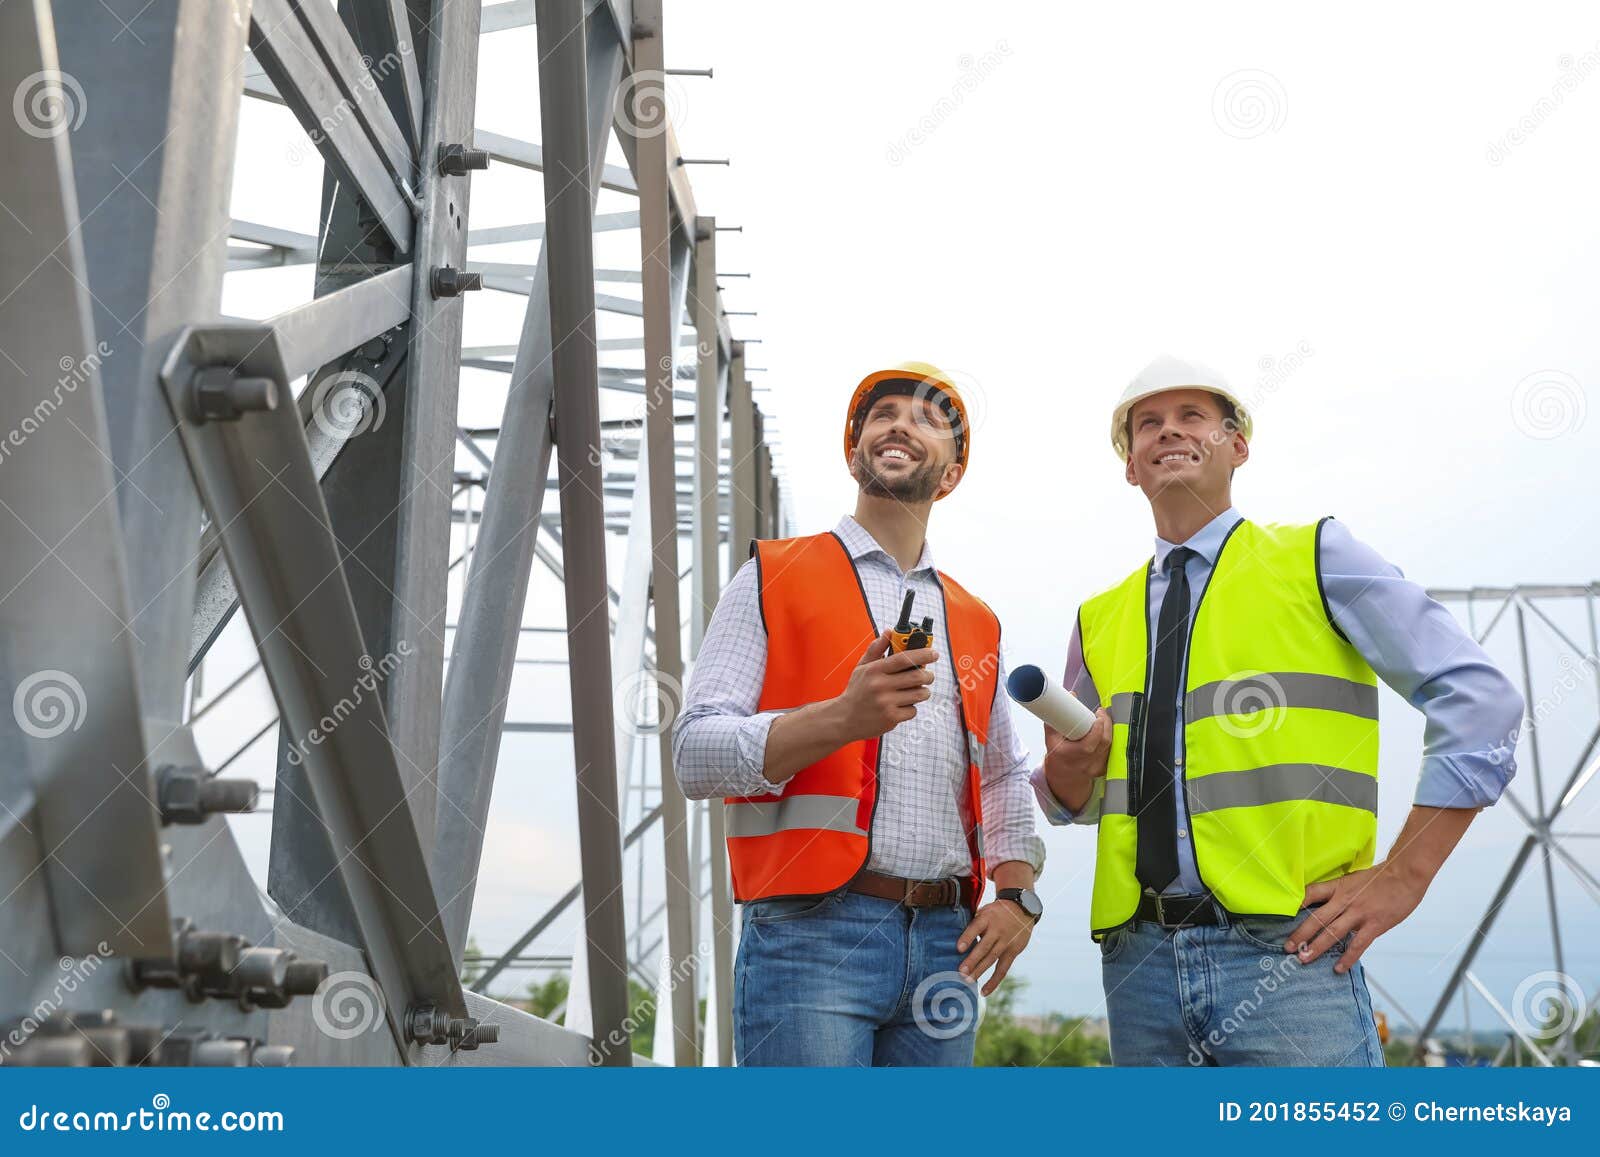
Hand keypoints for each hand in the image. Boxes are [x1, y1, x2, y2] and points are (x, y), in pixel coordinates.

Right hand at [829, 630, 938, 742]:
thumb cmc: (857, 691)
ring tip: (917, 690)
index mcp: (874, 670)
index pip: (904, 658)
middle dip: (928, 675)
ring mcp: (886, 703)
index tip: (934, 653)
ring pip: (919, 694)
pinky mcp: (891, 718)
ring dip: (923, 692)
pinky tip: (902, 706)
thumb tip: (889, 631)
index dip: (923, 653)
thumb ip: (876, 649)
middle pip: (917, 676)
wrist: (844, 718)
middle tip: (928, 675)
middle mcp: (880, 685)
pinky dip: (911, 708)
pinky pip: (913, 710)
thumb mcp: (862, 667)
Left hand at [956, 900, 1034, 995]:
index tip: (958, 949)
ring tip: (968, 981)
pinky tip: (984, 991)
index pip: (976, 928)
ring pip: (992, 959)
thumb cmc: (995, 913)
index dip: (967, 938)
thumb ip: (973, 925)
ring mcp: (1007, 942)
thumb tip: (957, 944)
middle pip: (984, 947)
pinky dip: (994, 981)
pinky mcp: (1014, 951)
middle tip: (961, 972)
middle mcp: (998, 930)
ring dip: (980, 971)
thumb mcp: (984, 911)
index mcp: (987, 918)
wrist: (1021, 908)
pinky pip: (1003, 969)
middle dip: (972, 960)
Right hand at [1041, 707, 1112, 811]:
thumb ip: (1055, 719)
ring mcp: (1096, 767)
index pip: (1089, 745)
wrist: (1063, 777)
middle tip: (1100, 713)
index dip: (1097, 729)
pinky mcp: (1103, 768)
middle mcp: (1086, 764)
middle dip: (1105, 724)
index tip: (1098, 716)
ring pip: (1109, 746)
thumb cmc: (1057, 756)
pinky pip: (1110, 750)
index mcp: (1071, 757)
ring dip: (1108, 730)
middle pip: (1104, 742)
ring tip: (1102, 719)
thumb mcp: (1050, 740)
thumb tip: (1069, 697)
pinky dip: (1108, 739)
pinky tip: (1103, 731)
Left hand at [1284, 860, 1428, 973]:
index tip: (1281, 914)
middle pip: (1317, 918)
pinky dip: (1347, 958)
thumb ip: (1341, 892)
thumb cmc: (1381, 877)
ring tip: (1303, 959)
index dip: (1295, 904)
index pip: (1311, 893)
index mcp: (1338, 886)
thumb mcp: (1354, 879)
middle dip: (1300, 934)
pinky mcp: (1374, 925)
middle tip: (1287, 947)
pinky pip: (1357, 944)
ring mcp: (1359, 913)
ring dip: (1317, 947)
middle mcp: (1344, 899)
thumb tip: (1327, 905)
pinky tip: (1338, 968)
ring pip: (1333, 932)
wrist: (1405, 875)